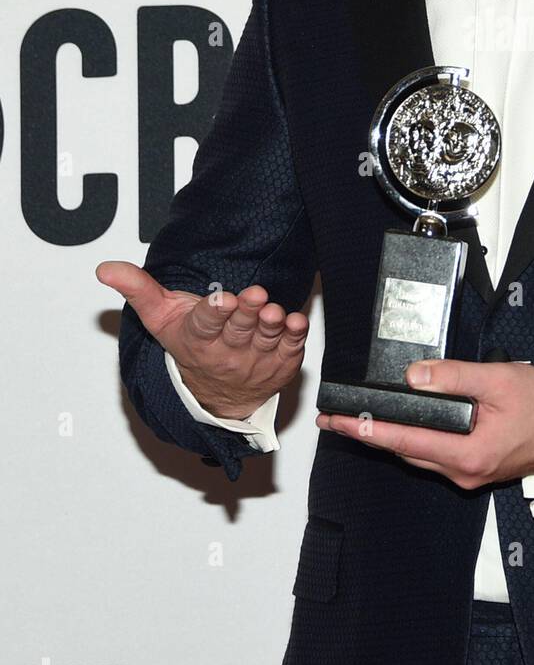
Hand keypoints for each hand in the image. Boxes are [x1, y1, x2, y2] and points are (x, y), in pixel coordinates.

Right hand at [97, 260, 308, 418]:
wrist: (218, 394)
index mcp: (198, 339)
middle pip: (238, 330)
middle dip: (246, 313)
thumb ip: (138, 290)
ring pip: (265, 340)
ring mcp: (255, 361)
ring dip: (271, 325)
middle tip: (255, 295)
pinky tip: (297, 322)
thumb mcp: (161, 318)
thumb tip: (105, 269)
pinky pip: (290, 350)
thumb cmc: (192, 344)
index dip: (215, 313)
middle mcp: (227, 353)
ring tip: (273, 311)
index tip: (222, 300)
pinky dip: (295, 337)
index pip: (205, 325)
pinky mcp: (280, 364)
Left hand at [316, 359, 533, 487]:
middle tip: (338, 419)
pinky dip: (414, 439)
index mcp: (468, 454)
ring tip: (361, 420)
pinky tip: (403, 424)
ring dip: (390, 438)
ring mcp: (469, 474)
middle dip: (370, 435)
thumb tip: (414, 376)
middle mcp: (464, 472)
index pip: (405, 440)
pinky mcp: (475, 468)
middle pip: (405, 452)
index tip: (340, 422)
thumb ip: (454, 377)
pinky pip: (435, 455)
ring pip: (419, 455)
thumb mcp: (499, 380)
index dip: (368, 430)